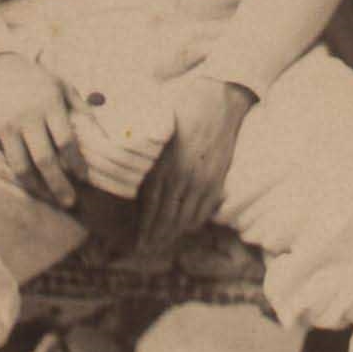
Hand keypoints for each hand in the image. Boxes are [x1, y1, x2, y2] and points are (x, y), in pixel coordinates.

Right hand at [0, 54, 87, 210]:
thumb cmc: (38, 81)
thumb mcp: (63, 86)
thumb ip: (82, 110)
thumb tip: (104, 136)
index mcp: (49, 104)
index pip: (65, 141)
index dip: (76, 163)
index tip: (84, 179)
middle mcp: (26, 116)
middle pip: (44, 159)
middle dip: (58, 184)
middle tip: (69, 202)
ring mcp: (4, 125)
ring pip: (20, 165)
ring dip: (36, 187)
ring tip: (49, 198)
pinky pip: (3, 159)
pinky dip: (15, 173)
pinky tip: (28, 183)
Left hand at [137, 75, 254, 255]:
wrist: (219, 99)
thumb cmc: (182, 111)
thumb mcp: (156, 135)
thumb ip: (148, 161)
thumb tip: (133, 180)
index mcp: (164, 167)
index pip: (151, 209)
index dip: (145, 229)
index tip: (137, 244)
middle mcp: (183, 178)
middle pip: (168, 219)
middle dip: (157, 238)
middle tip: (147, 252)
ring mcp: (203, 180)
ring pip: (187, 218)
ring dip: (174, 233)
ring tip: (164, 244)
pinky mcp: (219, 177)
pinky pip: (206, 209)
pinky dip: (195, 221)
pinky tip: (188, 226)